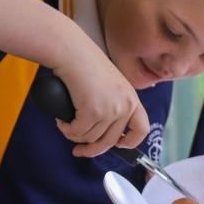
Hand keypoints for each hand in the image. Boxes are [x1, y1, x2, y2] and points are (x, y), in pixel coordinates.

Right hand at [51, 43, 149, 157]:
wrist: (72, 52)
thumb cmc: (85, 64)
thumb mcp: (110, 85)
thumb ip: (113, 104)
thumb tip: (102, 130)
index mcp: (132, 98)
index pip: (142, 129)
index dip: (130, 142)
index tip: (117, 145)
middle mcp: (125, 106)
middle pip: (110, 141)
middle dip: (92, 150)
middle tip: (79, 151)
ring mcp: (110, 110)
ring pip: (90, 138)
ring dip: (74, 135)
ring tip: (66, 125)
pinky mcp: (92, 111)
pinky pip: (77, 132)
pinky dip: (66, 129)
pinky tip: (61, 121)